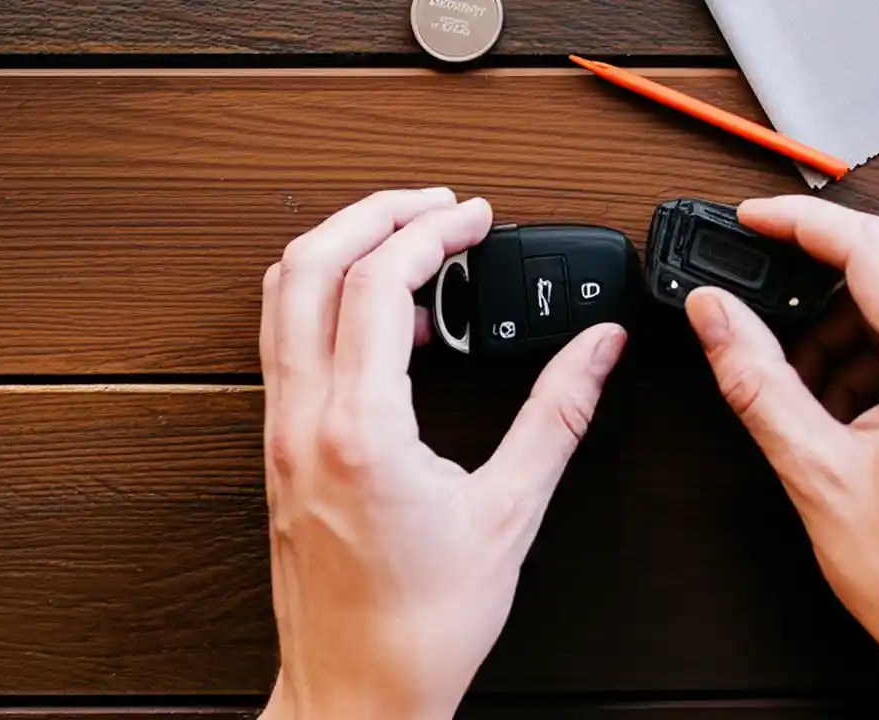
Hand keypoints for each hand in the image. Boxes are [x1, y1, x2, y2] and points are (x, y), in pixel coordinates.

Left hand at [257, 188, 626, 718]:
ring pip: (284, 297)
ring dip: (344, 250)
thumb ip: (557, 416)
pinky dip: (332, 303)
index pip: (379, 280)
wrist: (357, 692)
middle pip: (308, 263)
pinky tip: (392, 327)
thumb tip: (597, 351)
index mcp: (359, 429)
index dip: (432, 230)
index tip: (476, 218)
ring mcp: (282, 432)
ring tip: (413, 246)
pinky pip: (289, 342)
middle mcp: (303, 420)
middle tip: (438, 207)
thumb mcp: (509, 513)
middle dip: (374, 212)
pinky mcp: (281, 449)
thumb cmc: (419, 625)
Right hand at [685, 196, 878, 719]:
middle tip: (755, 312)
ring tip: (802, 393)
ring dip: (838, 329)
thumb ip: (755, 378)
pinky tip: (838, 408)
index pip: (870, 248)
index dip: (797, 223)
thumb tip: (714, 315)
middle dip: (811, 287)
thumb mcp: (813, 471)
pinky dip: (868, 355)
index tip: (750, 219)